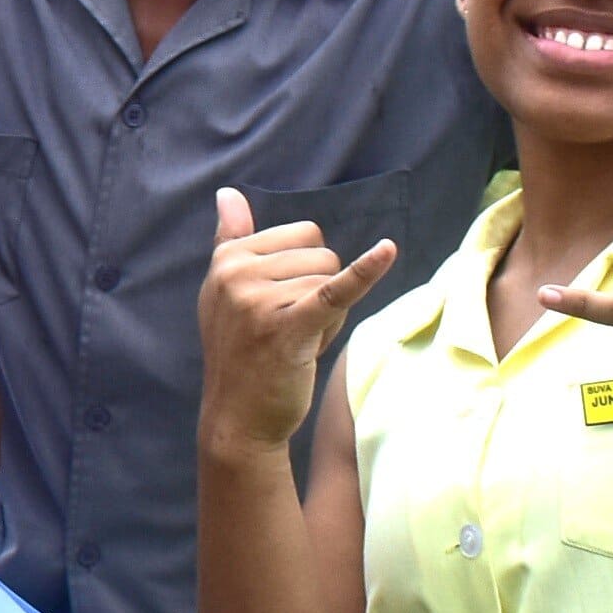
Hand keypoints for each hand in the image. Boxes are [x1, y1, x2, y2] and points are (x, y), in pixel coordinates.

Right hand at [196, 186, 404, 461]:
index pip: (301, 235)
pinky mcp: (288, 328)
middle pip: (320, 255)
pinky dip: (364, 273)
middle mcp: (236, 275)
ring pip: (330, 280)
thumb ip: (230, 239)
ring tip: (296, 344)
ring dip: (328, 315)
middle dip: (317, 292)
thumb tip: (228, 192)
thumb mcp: (225, 292)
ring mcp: (259, 301)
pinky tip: (387, 252)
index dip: (304, 270)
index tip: (278, 305)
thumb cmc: (241, 353)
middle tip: (289, 330)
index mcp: (226, 260)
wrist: (238, 420)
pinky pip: (334, 291)